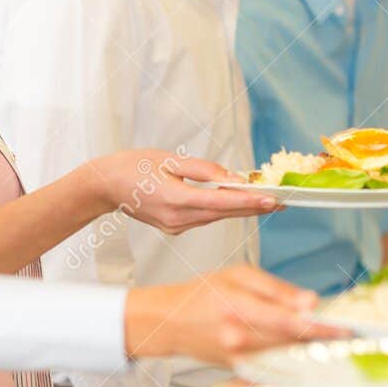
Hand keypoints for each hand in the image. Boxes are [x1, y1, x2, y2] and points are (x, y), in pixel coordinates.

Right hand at [96, 151, 281, 235]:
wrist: (104, 186)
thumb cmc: (132, 166)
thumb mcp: (169, 159)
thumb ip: (204, 169)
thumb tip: (234, 178)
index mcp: (175, 198)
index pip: (221, 202)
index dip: (249, 201)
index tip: (272, 199)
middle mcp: (177, 218)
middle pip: (224, 213)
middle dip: (254, 207)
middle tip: (283, 202)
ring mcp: (175, 227)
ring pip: (216, 217)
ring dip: (241, 210)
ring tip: (267, 201)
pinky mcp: (174, 228)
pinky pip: (204, 218)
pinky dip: (221, 210)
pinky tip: (237, 203)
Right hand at [124, 265, 345, 367]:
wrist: (169, 322)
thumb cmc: (202, 294)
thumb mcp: (238, 276)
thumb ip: (276, 288)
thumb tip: (309, 302)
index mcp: (238, 307)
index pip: (287, 321)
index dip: (319, 327)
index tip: (344, 329)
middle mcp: (238, 338)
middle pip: (292, 342)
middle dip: (320, 337)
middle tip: (344, 332)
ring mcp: (238, 358)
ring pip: (286, 355)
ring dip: (309, 349)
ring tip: (326, 339)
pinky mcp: (239, 369)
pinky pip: (274, 366)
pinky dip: (292, 360)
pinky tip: (302, 352)